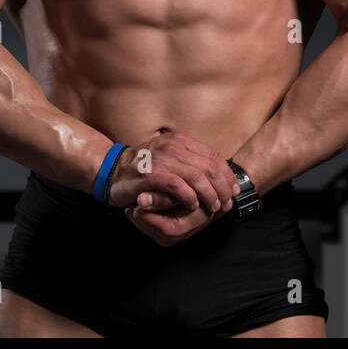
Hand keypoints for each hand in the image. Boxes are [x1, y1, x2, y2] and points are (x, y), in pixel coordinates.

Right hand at [105, 131, 237, 219]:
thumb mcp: (170, 158)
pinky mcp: (150, 174)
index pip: (214, 157)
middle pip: (209, 167)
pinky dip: (189, 197)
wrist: (113, 170)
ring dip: (209, 195)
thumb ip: (191, 163)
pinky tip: (193, 205)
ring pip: (197, 177)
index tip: (234, 190)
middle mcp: (173, 146)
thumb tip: (220, 176)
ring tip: (212, 207)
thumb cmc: (145, 168)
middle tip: (226, 203)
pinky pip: (177, 186)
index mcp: (181, 141)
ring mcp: (161, 159)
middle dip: (222, 188)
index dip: (227, 175)